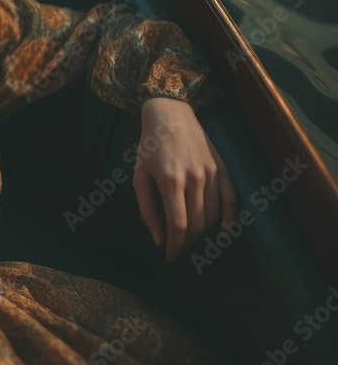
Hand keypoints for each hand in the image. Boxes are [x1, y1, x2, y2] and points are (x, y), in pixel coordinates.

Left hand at [132, 97, 236, 261]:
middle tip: (178, 246)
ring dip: (204, 233)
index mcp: (171, 181)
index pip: (178, 225)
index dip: (176, 246)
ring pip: (214, 216)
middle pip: (197, 224)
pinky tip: (222, 233)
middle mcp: (194, 179)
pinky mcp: (222, 169)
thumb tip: (158, 238)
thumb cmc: (149, 145)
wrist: (170, 114)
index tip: (170, 256)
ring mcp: (211, 173)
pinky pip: (231, 200)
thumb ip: (147, 209)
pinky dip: (229, 220)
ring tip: (191, 238)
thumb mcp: (139, 175)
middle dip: (187, 241)